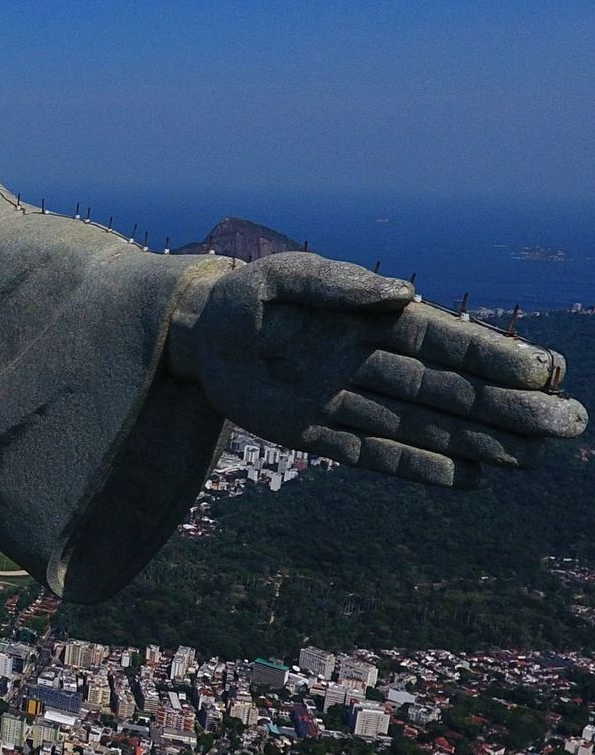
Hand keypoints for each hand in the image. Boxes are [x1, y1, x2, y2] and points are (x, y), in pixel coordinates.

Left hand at [172, 252, 586, 488]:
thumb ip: (337, 283)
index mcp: (370, 320)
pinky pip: (373, 455)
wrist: (197, 332)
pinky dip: (419, 468)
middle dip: (506, 408)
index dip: (494, 359)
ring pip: (422, 426)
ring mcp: (344, 400)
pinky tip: (469, 479)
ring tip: (534, 458)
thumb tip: (404, 293)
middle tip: (567, 426)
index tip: (546, 373)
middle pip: (446, 390)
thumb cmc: (246, 295)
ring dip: (477, 442)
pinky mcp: (313, 433)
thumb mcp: (283, 276)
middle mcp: (367, 364)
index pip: (442, 342)